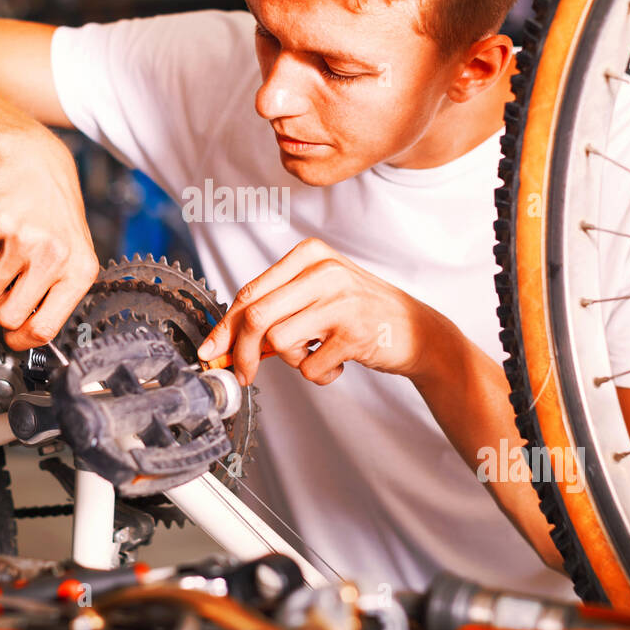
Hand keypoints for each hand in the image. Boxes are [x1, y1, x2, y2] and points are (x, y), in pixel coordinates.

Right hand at [0, 128, 99, 350]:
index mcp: (79, 271)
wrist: (36, 163)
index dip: (22, 340)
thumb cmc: (54, 213)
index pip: (46, 327)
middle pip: (9, 314)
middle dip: (2, 307)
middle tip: (10, 286)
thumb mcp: (72, 254)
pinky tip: (0, 229)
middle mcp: (55, 257)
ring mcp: (25, 240)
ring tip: (10, 248)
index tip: (11, 340)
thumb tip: (28, 333)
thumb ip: (56, 293)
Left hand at [196, 237, 435, 386]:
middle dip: (241, 352)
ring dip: (293, 361)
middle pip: (256, 316)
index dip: (224, 327)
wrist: (418, 330)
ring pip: (279, 343)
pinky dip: (319, 374)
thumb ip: (275, 310)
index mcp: (309, 255)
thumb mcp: (317, 295)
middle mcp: (323, 271)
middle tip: (243, 374)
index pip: (250, 292)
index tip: (212, 351)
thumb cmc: (360, 312)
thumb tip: (224, 343)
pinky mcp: (353, 333)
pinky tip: (340, 362)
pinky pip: (310, 366)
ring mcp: (340, 301)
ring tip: (318, 353)